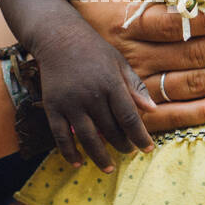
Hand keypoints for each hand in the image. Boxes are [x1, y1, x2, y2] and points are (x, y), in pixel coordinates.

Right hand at [36, 24, 155, 171]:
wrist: (58, 37)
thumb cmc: (93, 50)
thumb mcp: (119, 63)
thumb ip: (134, 86)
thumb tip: (152, 111)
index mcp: (111, 84)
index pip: (129, 118)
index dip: (140, 137)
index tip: (148, 149)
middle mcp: (91, 95)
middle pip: (110, 130)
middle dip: (122, 145)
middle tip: (128, 152)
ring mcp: (70, 103)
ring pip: (88, 138)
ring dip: (100, 156)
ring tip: (109, 167)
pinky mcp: (52, 107)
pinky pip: (61, 136)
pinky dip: (69, 153)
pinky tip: (77, 163)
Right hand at [69, 0, 204, 131]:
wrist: (50, 66)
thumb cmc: (76, 22)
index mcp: (120, 25)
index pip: (168, 22)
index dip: (204, 20)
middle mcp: (129, 59)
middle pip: (188, 54)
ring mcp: (134, 91)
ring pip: (188, 84)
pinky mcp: (137, 117)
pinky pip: (174, 117)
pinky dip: (203, 113)